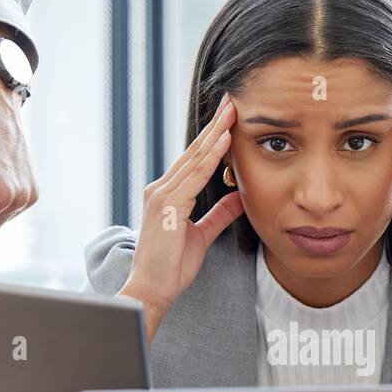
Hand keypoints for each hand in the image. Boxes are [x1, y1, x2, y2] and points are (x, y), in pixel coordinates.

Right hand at [119, 93, 244, 340]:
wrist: (151, 290)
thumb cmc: (170, 268)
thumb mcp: (202, 236)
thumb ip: (219, 215)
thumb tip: (240, 197)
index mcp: (168, 195)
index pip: (194, 161)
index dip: (213, 139)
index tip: (229, 119)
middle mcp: (161, 189)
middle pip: (194, 152)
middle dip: (215, 126)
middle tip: (232, 102)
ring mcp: (162, 194)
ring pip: (194, 158)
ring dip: (216, 133)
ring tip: (232, 112)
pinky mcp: (167, 204)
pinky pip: (194, 176)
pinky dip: (210, 157)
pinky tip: (225, 140)